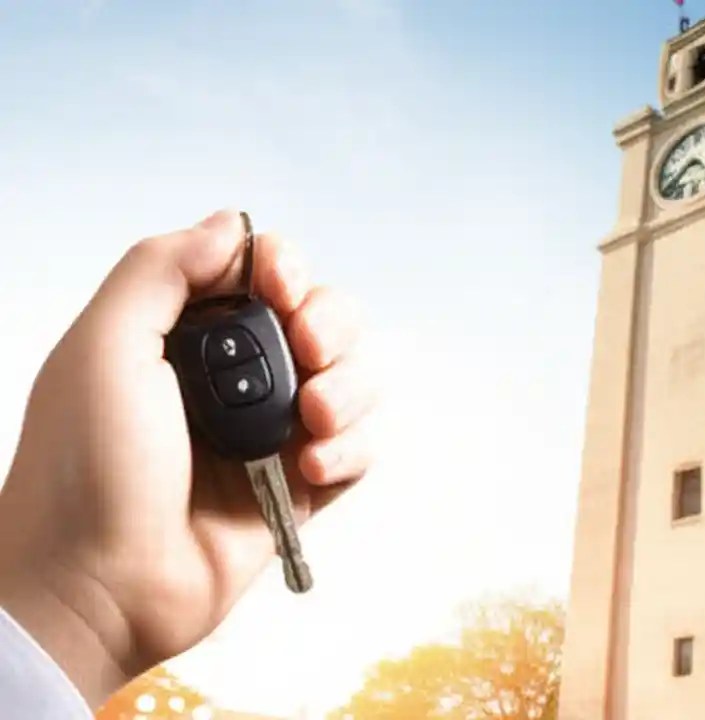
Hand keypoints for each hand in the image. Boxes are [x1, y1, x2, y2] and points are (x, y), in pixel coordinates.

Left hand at [0, 210, 377, 706]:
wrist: (100, 588)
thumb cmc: (84, 473)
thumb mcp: (102, 347)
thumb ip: (161, 269)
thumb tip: (231, 224)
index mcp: (185, 334)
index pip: (263, 272)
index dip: (287, 269)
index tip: (281, 288)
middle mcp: (235, 377)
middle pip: (325, 317)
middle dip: (331, 325)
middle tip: (308, 352)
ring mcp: (272, 432)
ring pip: (353, 379)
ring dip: (350, 389)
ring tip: (313, 422)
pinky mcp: (302, 487)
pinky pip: (360, 450)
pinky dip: (352, 451)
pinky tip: (312, 467)